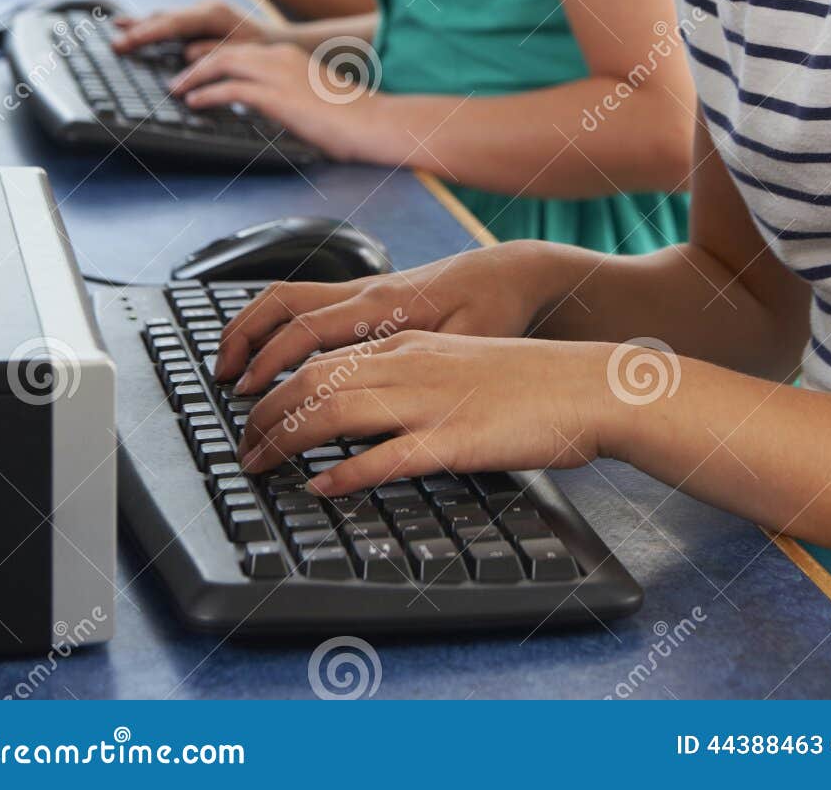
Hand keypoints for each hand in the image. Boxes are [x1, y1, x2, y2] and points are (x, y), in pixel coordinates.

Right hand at [113, 0, 273, 57]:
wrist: (278, 42)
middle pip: (164, 18)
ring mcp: (201, 11)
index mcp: (213, 14)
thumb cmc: (263, 50)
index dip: (147, 34)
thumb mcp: (241, 53)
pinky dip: (151, 24)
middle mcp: (205, 8)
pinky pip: (170, 21)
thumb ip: (214, 52)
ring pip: (165, 17)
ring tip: (116, 28)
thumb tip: (187, 51)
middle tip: (114, 43)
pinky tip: (132, 24)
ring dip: (141, 24)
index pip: (172, 24)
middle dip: (138, 30)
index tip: (126, 42)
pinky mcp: (199, 19)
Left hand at [169, 39, 371, 158]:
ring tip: (177, 89)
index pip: (241, 50)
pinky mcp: (277, 96)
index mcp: (289, 55)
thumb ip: (284, 94)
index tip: (195, 70)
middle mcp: (280, 57)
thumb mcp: (310, 96)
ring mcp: (278, 75)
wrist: (373, 122)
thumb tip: (264, 106)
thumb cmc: (349, 117)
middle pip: (225, 52)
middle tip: (176, 79)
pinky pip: (231, 90)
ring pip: (223, 65)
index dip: (213, 59)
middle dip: (195, 65)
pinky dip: (207, 94)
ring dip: (194, 77)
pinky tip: (195, 102)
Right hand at [215, 238, 563, 389]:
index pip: (307, 334)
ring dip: (253, 329)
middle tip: (223, 386)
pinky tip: (271, 354)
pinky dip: (276, 324)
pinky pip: (306, 301)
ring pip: (289, 298)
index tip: (251, 404)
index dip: (272, 369)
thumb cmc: (495, 311)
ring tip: (231, 369)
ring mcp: (364, 288)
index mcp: (384, 308)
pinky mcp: (369, 293)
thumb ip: (424, 378)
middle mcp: (366, 292)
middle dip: (245, 343)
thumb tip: (383, 417)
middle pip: (283, 306)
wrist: (514, 273)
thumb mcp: (469, 349)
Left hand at [235, 331, 618, 493]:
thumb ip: (411, 378)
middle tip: (242, 448)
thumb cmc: (529, 382)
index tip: (251, 413)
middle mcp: (410, 364)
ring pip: (334, 409)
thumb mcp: (457, 363)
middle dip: (264, 414)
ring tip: (260, 465)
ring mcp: (430, 401)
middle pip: (313, 380)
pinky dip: (344, 472)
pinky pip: (386, 456)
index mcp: (409, 344)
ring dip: (285, 438)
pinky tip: (321, 487)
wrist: (588, 385)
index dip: (275, 386)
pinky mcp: (453, 440)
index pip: (321, 357)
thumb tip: (366, 415)